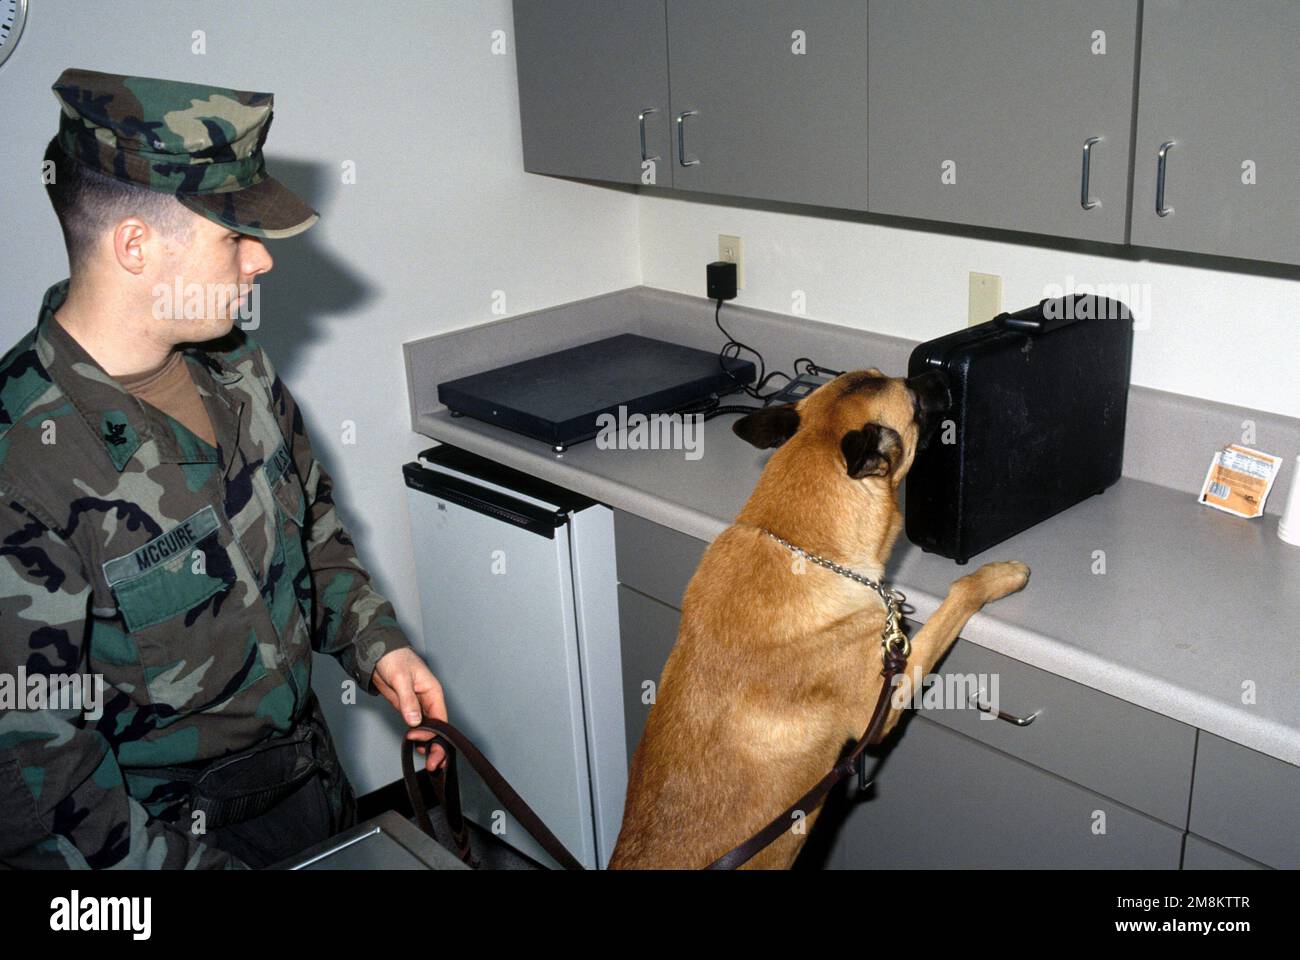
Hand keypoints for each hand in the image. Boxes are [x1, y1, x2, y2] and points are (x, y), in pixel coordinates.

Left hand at [372, 647, 447, 771]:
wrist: (377, 653)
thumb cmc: (393, 658)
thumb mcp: (400, 678)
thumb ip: (408, 700)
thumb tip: (415, 721)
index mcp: (433, 691)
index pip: (440, 718)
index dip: (434, 734)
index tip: (421, 742)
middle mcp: (428, 700)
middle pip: (438, 727)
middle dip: (437, 746)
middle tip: (433, 763)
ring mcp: (418, 705)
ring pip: (428, 729)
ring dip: (428, 744)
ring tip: (428, 762)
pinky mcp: (407, 709)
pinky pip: (416, 726)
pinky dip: (418, 738)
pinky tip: (417, 747)